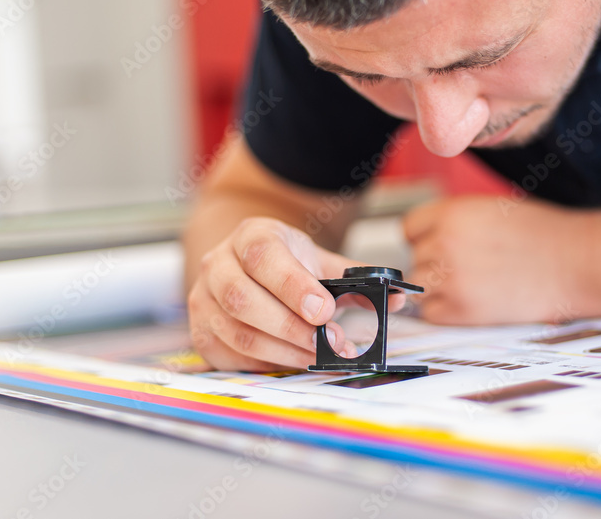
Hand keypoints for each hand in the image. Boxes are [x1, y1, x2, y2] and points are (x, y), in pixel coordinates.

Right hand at [187, 217, 405, 370]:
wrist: (247, 263)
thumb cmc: (287, 263)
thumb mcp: (321, 260)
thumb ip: (358, 279)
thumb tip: (400, 299)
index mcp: (251, 236)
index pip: (265, 258)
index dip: (294, 287)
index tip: (326, 311)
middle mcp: (219, 264)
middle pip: (245, 299)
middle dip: (291, 326)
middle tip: (329, 342)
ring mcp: (203, 299)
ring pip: (236, 331)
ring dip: (281, 349)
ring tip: (317, 356)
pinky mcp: (201, 331)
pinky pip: (228, 355)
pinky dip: (264, 363)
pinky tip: (291, 361)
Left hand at [403, 196, 588, 325]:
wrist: (575, 263)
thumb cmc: (543, 234)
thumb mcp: (490, 208)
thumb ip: (454, 220)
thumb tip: (427, 236)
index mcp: (452, 213)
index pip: (409, 228)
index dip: (425, 237)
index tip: (440, 245)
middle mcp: (445, 243)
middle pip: (414, 258)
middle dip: (435, 263)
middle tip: (469, 266)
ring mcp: (451, 277)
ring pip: (419, 287)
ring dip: (438, 288)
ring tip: (472, 283)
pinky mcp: (462, 309)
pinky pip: (430, 313)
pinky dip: (445, 311)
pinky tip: (472, 300)